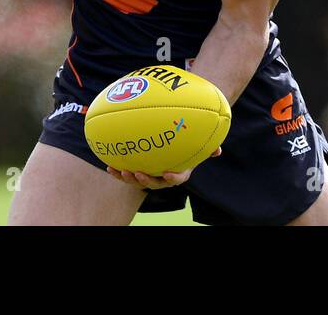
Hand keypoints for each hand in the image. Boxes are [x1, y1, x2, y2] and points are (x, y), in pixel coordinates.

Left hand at [106, 147, 221, 188]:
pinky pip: (127, 174)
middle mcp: (162, 177)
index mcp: (179, 172)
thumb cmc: (188, 145)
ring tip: (121, 170)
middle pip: (154, 183)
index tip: (167, 173)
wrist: (173, 148)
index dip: (172, 178)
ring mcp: (149, 175)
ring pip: (138, 181)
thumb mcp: (199, 146)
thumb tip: (218, 150)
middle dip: (144, 180)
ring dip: (128, 178)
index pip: (177, 179)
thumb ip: (209, 148)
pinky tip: (109, 166)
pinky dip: (118, 172)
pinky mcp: (137, 171)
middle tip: (138, 172)